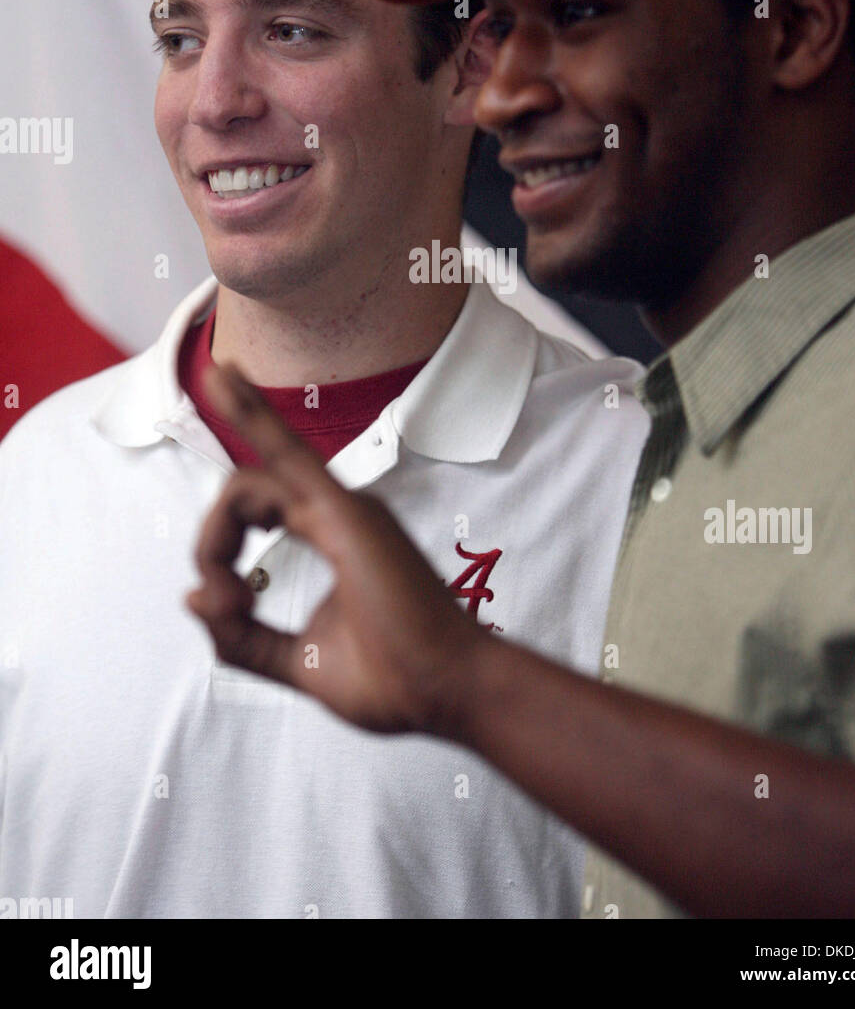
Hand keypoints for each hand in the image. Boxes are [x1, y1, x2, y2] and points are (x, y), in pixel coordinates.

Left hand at [187, 362, 486, 733]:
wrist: (443, 695)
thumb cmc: (393, 680)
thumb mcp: (295, 662)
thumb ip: (243, 637)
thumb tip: (193, 598)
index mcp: (333, 532)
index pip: (252, 509)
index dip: (219, 559)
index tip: (231, 613)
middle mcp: (338, 509)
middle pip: (245, 493)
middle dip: (213, 546)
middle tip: (228, 606)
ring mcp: (343, 506)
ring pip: (252, 479)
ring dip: (218, 539)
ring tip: (233, 598)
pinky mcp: (344, 514)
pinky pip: (289, 453)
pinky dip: (253, 414)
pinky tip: (223, 379)